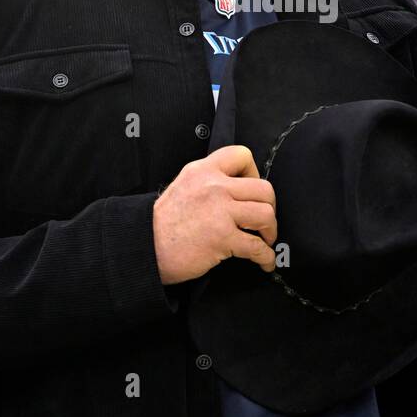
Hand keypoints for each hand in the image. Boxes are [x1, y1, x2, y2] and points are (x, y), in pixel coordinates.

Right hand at [152, 145, 277, 284]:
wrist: (145, 246)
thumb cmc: (164, 222)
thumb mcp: (184, 185)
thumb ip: (209, 181)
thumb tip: (238, 190)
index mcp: (203, 170)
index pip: (242, 155)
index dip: (255, 173)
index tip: (252, 191)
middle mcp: (214, 186)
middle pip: (264, 189)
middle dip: (270, 207)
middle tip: (264, 221)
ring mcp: (220, 212)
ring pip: (266, 215)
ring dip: (271, 230)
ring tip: (265, 239)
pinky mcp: (222, 238)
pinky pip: (257, 247)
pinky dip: (266, 257)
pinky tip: (265, 261)